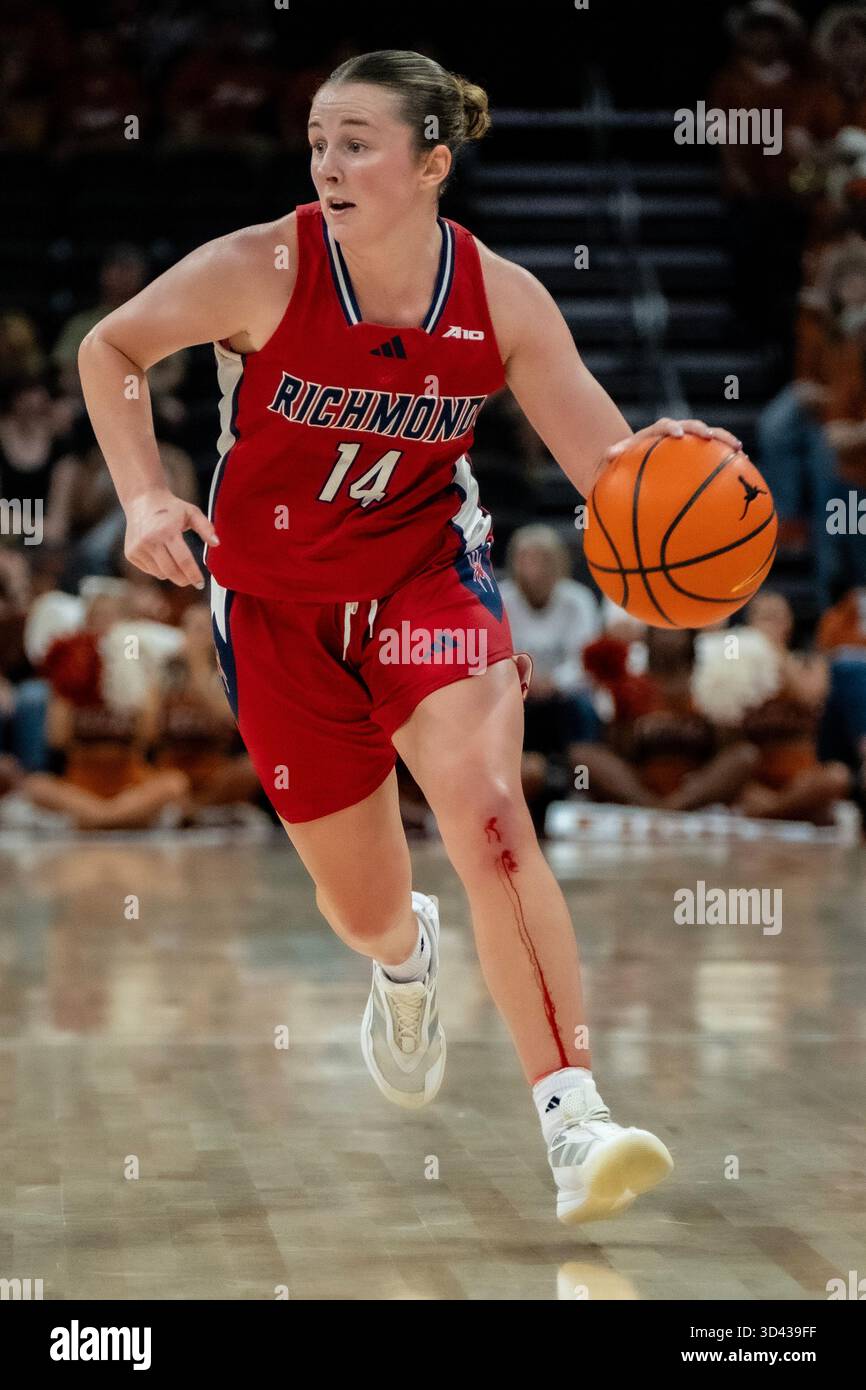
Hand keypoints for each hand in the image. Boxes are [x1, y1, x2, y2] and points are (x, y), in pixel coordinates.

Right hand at [124, 488, 218, 588]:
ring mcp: (138, 548)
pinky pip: (150, 570)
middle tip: (192, 581)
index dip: (194, 575)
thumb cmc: (171, 508)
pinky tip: (160, 555)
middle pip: (171, 571)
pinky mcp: (131, 554)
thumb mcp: (191, 512)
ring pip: (160, 573)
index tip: (200, 584)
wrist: (142, 500)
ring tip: (175, 560)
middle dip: (184, 579)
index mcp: (167, 531)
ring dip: (172, 573)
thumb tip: (217, 543)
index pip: (183, 561)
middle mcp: (150, 541)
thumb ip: (206, 527)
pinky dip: (159, 569)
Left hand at [604, 418, 741, 464]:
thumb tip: (608, 454)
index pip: (664, 426)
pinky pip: (716, 454)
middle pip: (693, 426)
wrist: (635, 462)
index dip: (671, 428)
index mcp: (656, 433)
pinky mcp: (699, 452)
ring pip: (710, 437)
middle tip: (710, 435)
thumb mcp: (617, 460)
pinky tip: (743, 468)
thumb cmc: (625, 462)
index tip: (677, 435)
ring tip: (739, 449)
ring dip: (724, 440)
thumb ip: (615, 455)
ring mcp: (690, 442)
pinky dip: (728, 459)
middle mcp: (676, 433)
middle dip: (703, 429)